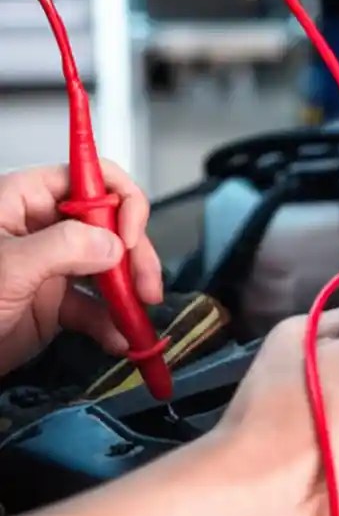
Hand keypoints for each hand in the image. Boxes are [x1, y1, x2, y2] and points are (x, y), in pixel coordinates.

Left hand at [0, 164, 163, 375]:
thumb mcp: (7, 268)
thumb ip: (64, 248)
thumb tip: (113, 245)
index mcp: (23, 200)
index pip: (89, 176)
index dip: (119, 201)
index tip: (129, 237)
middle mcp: (42, 228)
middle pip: (110, 225)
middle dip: (135, 256)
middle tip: (147, 286)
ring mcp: (50, 267)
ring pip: (110, 268)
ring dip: (130, 293)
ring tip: (137, 319)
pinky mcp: (53, 304)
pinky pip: (96, 308)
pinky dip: (112, 324)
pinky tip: (118, 339)